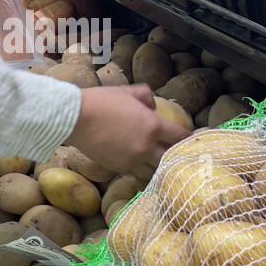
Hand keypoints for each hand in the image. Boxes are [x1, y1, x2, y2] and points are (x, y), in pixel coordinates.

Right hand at [65, 85, 190, 179]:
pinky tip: (139, 165)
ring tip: (157, 162)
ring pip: (154, 171)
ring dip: (158, 166)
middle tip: (175, 153)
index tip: (189, 138)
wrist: (76, 118)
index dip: (187, 138)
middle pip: (170, 159)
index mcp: (153, 126)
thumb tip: (153, 107)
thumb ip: (147, 97)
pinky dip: (140, 170)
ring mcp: (132, 160)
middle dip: (175, 156)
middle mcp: (147, 147)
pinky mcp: (118, 168)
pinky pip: (136, 174)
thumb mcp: (128, 91)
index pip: (180, 137)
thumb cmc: (102, 101)